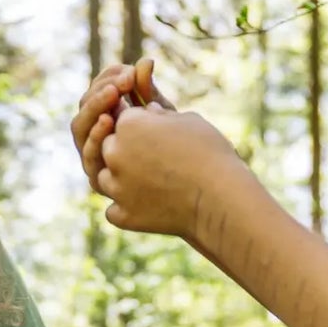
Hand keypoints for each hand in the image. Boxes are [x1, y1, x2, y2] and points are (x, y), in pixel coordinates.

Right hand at [71, 57, 173, 192]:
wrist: (192, 187)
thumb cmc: (176, 149)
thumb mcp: (161, 115)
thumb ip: (149, 91)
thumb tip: (145, 61)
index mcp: (108, 116)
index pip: (97, 91)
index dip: (109, 77)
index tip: (130, 70)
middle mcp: (96, 136)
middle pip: (85, 107)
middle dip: (100, 91)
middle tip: (122, 82)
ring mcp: (94, 157)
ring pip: (79, 128)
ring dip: (93, 108)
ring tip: (112, 93)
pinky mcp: (99, 179)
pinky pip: (89, 156)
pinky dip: (95, 136)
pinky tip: (110, 121)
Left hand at [93, 103, 245, 238]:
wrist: (221, 198)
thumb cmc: (210, 153)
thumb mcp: (188, 121)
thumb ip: (160, 115)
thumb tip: (148, 110)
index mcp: (129, 124)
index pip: (124, 121)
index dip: (144, 128)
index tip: (164, 138)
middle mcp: (114, 153)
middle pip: (110, 148)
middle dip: (128, 152)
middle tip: (159, 161)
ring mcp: (116, 187)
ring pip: (106, 179)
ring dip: (123, 180)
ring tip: (155, 183)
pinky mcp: (122, 215)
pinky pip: (114, 210)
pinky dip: (128, 209)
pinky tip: (149, 206)